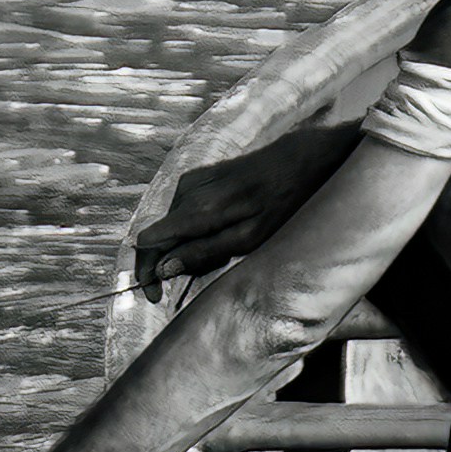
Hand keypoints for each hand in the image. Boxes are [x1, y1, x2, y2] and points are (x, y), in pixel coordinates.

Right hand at [134, 123, 361, 289]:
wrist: (305, 157)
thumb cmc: (285, 201)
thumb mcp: (250, 239)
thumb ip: (203, 252)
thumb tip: (163, 268)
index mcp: (197, 207)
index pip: (146, 242)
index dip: (145, 272)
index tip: (156, 294)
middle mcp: (186, 189)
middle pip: (157, 237)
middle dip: (172, 262)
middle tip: (211, 269)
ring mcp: (191, 180)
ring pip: (170, 227)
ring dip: (187, 247)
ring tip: (226, 251)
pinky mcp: (198, 177)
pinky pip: (182, 214)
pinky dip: (195, 232)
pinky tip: (225, 234)